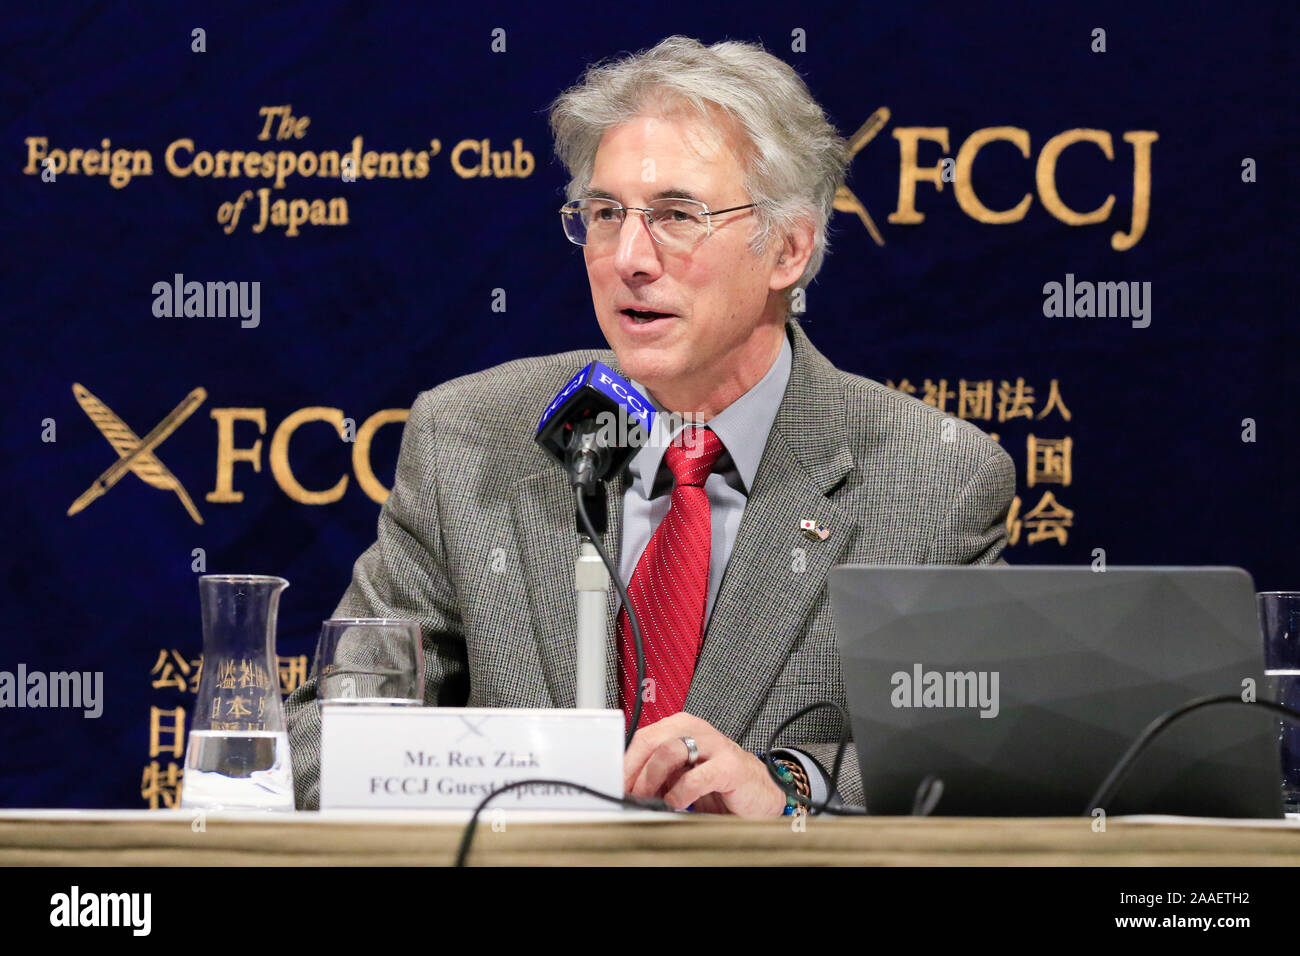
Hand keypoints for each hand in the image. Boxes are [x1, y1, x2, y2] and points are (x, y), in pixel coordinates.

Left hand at [623, 712, 785, 816]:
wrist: (761, 791)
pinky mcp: (730, 767)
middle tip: (627, 794)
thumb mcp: (682, 774)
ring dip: (651, 780)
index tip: (614, 783)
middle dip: (633, 770)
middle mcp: (696, 730)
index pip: (642, 737)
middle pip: (650, 740)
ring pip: (669, 753)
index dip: (624, 763)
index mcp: (681, 727)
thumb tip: (627, 788)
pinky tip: (676, 805)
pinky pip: (696, 778)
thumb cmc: (720, 781)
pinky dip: (679, 794)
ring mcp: (714, 746)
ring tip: (647, 800)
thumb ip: (659, 775)